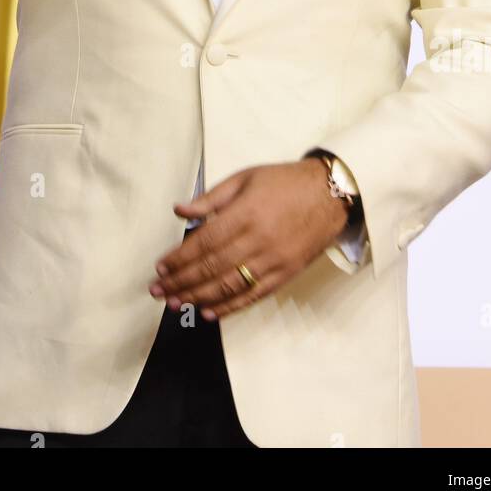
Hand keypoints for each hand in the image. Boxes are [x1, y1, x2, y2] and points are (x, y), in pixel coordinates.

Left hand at [148, 160, 348, 320]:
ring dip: (199, 298)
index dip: (180, 258)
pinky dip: (230, 307)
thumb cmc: (284, 182)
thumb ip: (211, 198)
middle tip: (158, 292)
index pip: (204, 242)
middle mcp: (258, 240)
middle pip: (212, 268)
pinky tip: (209, 313)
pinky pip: (253, 295)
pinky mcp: (285, 275)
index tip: (160, 268)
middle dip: (181, 282)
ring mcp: (273, 261)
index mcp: (245, 213)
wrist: (331, 195)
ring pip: (229, 286)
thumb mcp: (245, 178)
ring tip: (176, 304)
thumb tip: (179, 211)